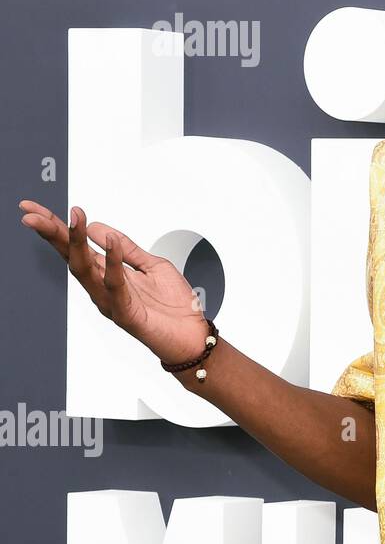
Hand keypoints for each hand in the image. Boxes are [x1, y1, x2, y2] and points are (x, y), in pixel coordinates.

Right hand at [18, 201, 211, 365]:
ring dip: (77, 243)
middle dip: (52, 234)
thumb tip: (96, 227)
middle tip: (32, 213)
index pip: (75, 247)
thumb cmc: (173, 306)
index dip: (56, 227)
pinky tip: (111, 242)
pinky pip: (116, 286)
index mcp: (107, 275)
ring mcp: (111, 301)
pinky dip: (114, 262)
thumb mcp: (151, 265)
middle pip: (71, 257)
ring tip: (73, 218)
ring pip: (86, 270)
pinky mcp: (126, 314)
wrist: (192, 336)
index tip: (34, 207)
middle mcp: (103, 288)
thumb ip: (126, 249)